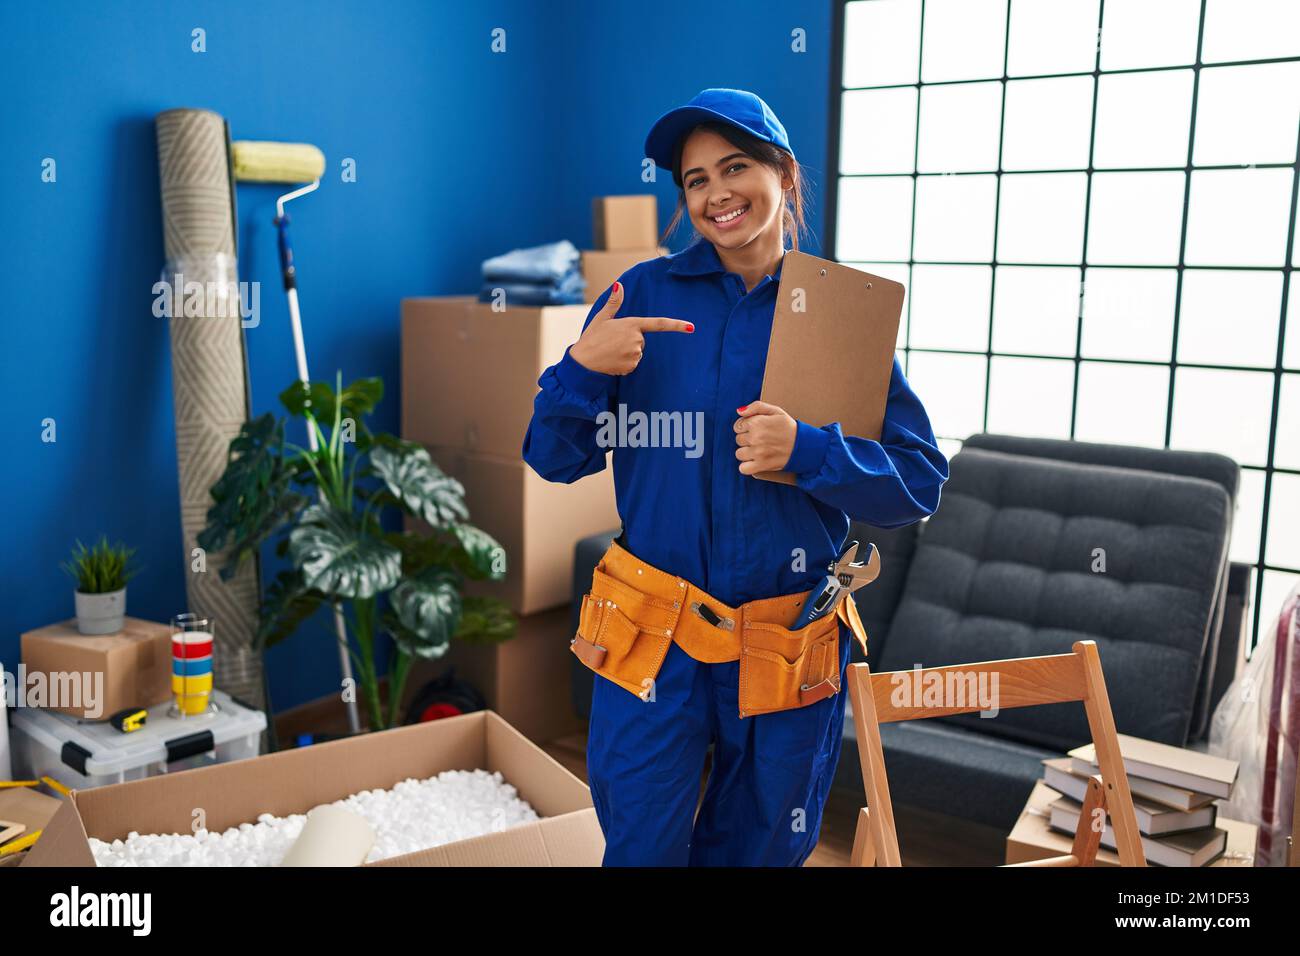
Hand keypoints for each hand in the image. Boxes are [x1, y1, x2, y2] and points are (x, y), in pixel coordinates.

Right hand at [569, 281, 694, 374]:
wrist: (583, 362)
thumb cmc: (591, 338)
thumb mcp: (602, 318)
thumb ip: (614, 302)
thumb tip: (618, 285)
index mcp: (631, 324)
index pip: (659, 324)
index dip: (676, 325)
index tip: (691, 327)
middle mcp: (636, 339)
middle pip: (641, 340)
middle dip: (630, 340)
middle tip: (612, 341)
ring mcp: (635, 354)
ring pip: (637, 352)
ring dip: (627, 351)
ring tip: (610, 351)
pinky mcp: (632, 366)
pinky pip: (633, 363)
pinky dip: (624, 362)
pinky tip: (612, 360)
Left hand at [734, 401, 796, 474]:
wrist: (804, 445)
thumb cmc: (789, 427)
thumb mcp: (775, 411)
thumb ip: (756, 407)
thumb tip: (739, 411)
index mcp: (757, 422)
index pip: (738, 426)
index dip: (745, 428)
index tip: (755, 430)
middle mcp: (755, 437)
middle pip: (738, 440)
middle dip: (747, 439)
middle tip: (761, 440)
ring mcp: (757, 452)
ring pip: (739, 454)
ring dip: (746, 453)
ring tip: (759, 450)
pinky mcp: (761, 465)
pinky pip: (743, 468)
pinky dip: (747, 466)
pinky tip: (755, 462)